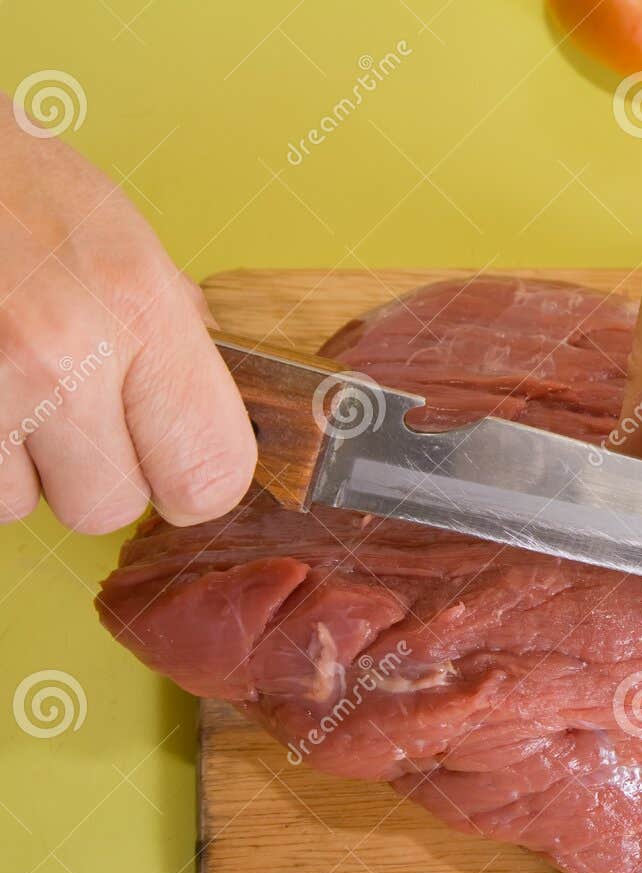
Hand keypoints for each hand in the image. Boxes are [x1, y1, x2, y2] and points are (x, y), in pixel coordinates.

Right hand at [0, 113, 254, 532]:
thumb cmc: (12, 182)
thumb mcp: (123, 239)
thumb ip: (173, 334)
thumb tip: (205, 414)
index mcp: (139, 312)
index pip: (209, 475)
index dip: (193, 481)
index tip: (172, 461)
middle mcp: (64, 359)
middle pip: (107, 509)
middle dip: (91, 475)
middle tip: (70, 413)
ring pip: (18, 505)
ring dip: (13, 465)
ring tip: (4, 386)